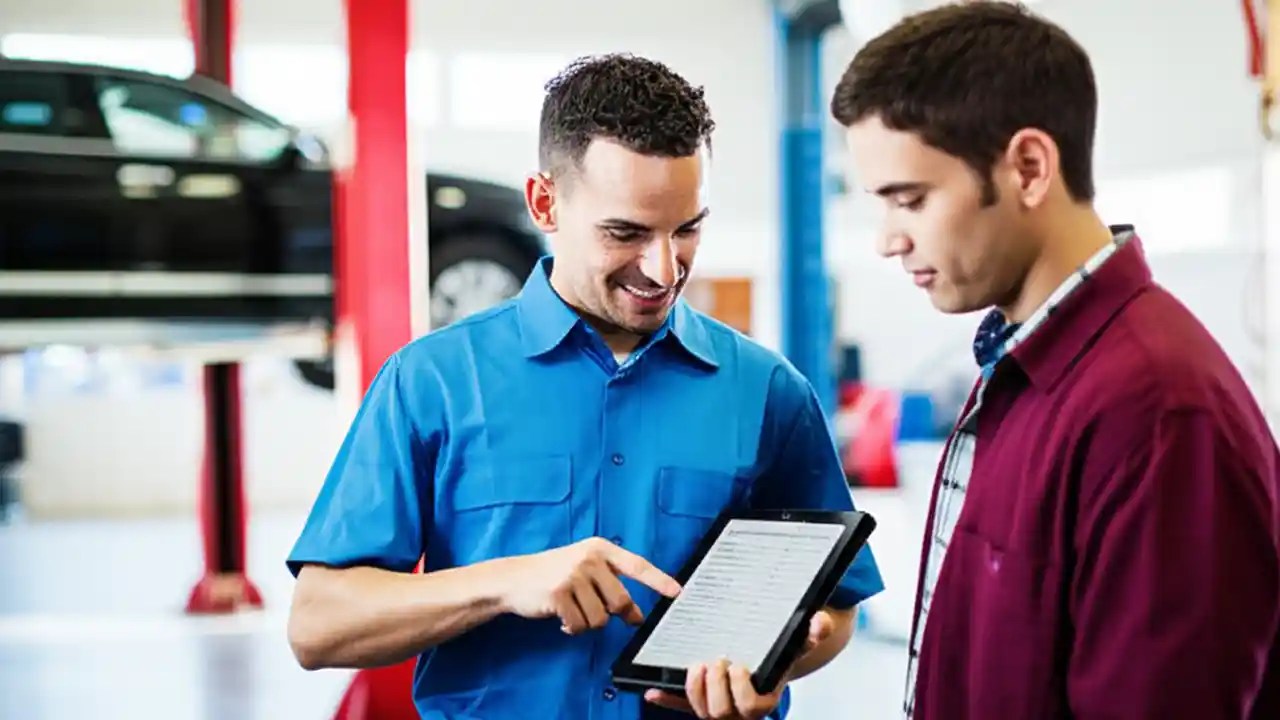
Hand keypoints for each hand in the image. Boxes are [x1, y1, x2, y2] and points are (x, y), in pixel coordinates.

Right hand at [498, 537, 680, 634]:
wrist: (514, 578)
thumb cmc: (554, 574)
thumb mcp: (585, 570)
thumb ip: (611, 585)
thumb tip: (637, 615)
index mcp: (600, 549)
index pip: (637, 565)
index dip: (659, 580)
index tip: (677, 592)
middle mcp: (589, 559)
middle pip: (620, 601)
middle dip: (612, 614)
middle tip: (596, 611)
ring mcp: (573, 575)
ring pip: (600, 618)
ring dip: (588, 623)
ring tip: (573, 610)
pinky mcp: (559, 594)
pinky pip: (579, 626)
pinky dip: (572, 629)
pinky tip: (561, 618)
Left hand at [644, 610, 835, 718]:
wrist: (768, 663)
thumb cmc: (781, 655)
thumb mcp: (798, 643)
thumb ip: (812, 633)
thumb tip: (820, 621)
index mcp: (764, 700)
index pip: (751, 707)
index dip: (740, 690)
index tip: (737, 665)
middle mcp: (740, 712)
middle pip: (721, 713)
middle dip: (714, 688)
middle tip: (714, 661)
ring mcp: (719, 709)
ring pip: (700, 713)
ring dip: (693, 691)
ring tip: (695, 666)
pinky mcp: (700, 702)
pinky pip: (682, 707)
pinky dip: (667, 700)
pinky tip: (652, 691)